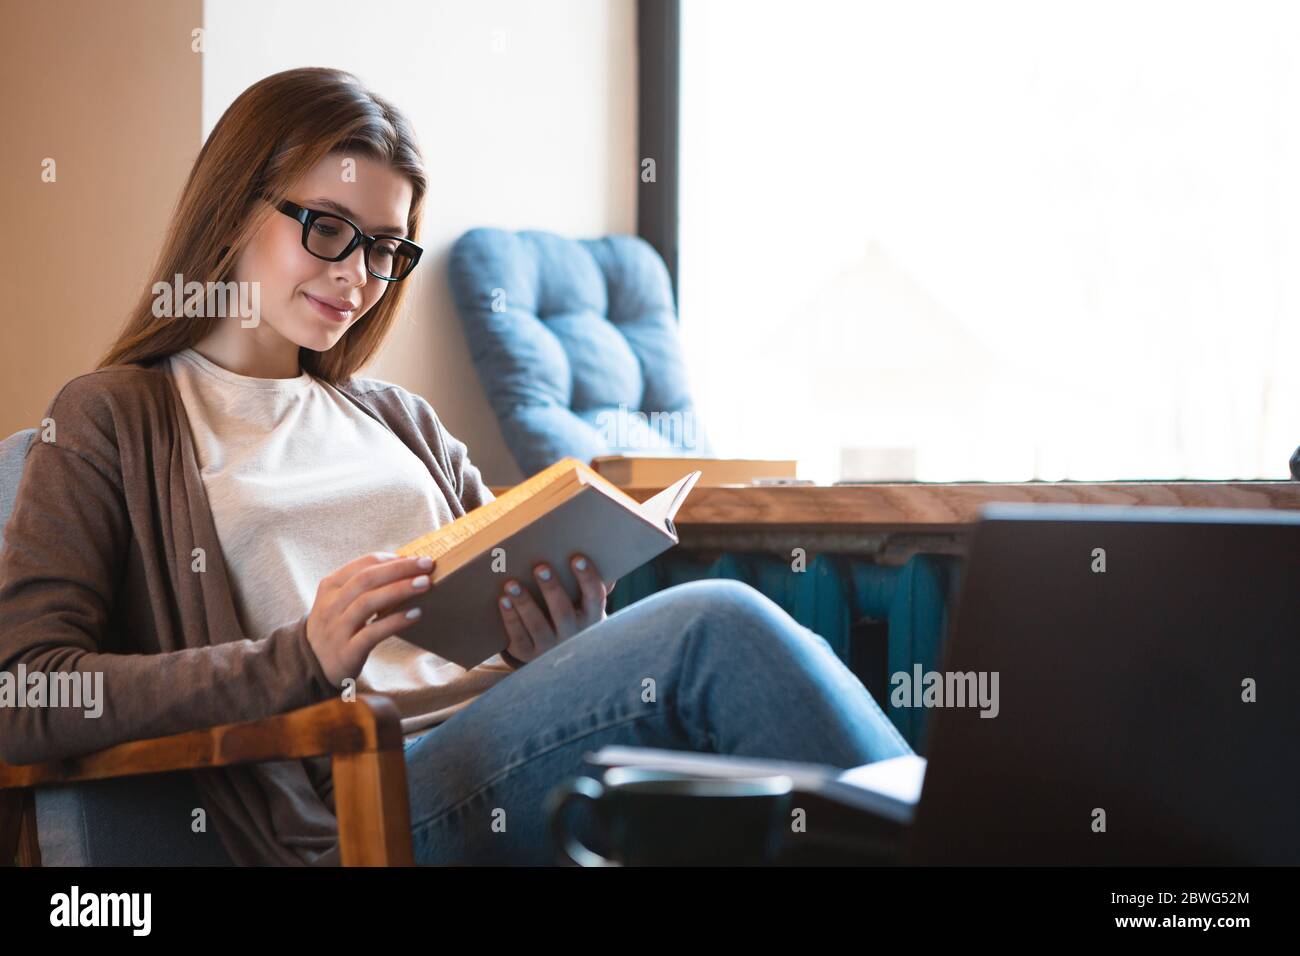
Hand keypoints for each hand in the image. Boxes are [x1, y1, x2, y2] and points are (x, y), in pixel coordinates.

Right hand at [306, 552, 433, 687]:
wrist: (312, 667)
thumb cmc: (338, 627)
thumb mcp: (340, 602)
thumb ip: (364, 587)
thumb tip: (405, 568)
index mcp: (330, 587)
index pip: (362, 565)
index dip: (391, 559)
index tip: (416, 558)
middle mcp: (330, 605)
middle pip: (366, 579)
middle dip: (399, 569)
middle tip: (427, 565)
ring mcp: (336, 629)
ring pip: (367, 602)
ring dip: (399, 590)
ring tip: (425, 584)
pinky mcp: (346, 651)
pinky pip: (371, 633)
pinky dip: (395, 621)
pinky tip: (415, 614)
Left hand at [497, 553, 616, 666]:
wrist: (562, 658)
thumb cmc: (574, 617)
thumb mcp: (587, 605)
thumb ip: (593, 585)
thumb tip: (607, 556)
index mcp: (592, 618)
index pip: (594, 597)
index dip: (587, 578)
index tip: (577, 558)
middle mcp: (573, 634)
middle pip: (563, 612)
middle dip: (552, 589)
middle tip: (540, 567)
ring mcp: (550, 647)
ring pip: (538, 626)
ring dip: (525, 603)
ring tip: (512, 584)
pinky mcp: (528, 653)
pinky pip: (518, 637)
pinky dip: (510, 619)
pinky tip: (503, 600)